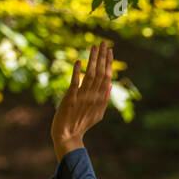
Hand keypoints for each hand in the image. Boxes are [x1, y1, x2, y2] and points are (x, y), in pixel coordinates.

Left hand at [51, 40, 113, 159]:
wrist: (68, 136)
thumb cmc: (82, 124)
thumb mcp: (98, 114)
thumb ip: (105, 99)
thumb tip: (110, 84)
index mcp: (101, 100)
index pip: (107, 77)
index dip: (108, 63)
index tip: (110, 50)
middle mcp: (93, 97)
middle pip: (100, 73)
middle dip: (102, 57)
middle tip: (104, 42)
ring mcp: (82, 97)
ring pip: (90, 75)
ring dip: (92, 59)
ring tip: (94, 46)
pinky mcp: (70, 98)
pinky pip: (75, 82)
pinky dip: (77, 71)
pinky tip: (79, 61)